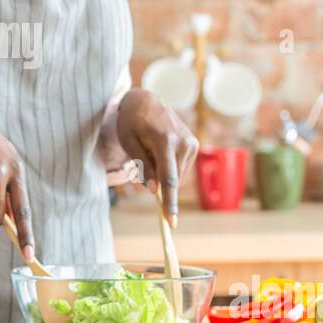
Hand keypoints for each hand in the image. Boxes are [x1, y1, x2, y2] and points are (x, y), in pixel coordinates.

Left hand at [115, 88, 199, 226]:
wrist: (146, 100)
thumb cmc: (132, 121)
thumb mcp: (129, 142)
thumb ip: (143, 167)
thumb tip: (155, 191)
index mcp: (165, 141)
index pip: (169, 179)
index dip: (169, 203)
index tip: (171, 222)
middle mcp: (183, 142)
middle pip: (173, 180)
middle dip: (159, 184)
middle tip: (142, 165)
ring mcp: (191, 143)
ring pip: (177, 176)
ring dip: (163, 174)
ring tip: (150, 150)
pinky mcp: (194, 144)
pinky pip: (180, 168)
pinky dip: (169, 168)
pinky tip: (159, 151)